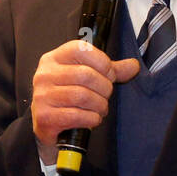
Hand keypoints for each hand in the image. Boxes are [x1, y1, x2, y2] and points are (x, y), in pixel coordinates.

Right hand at [32, 40, 140, 164]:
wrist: (48, 126)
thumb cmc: (69, 98)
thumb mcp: (88, 78)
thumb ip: (110, 70)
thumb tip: (133, 65)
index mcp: (54, 58)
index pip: (82, 49)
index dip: (103, 63)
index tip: (109, 76)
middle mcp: (45, 74)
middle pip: (85, 74)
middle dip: (104, 88)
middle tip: (105, 96)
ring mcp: (42, 95)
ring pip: (82, 96)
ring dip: (100, 105)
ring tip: (100, 109)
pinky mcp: (45, 116)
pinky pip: (77, 116)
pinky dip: (91, 119)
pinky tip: (91, 119)